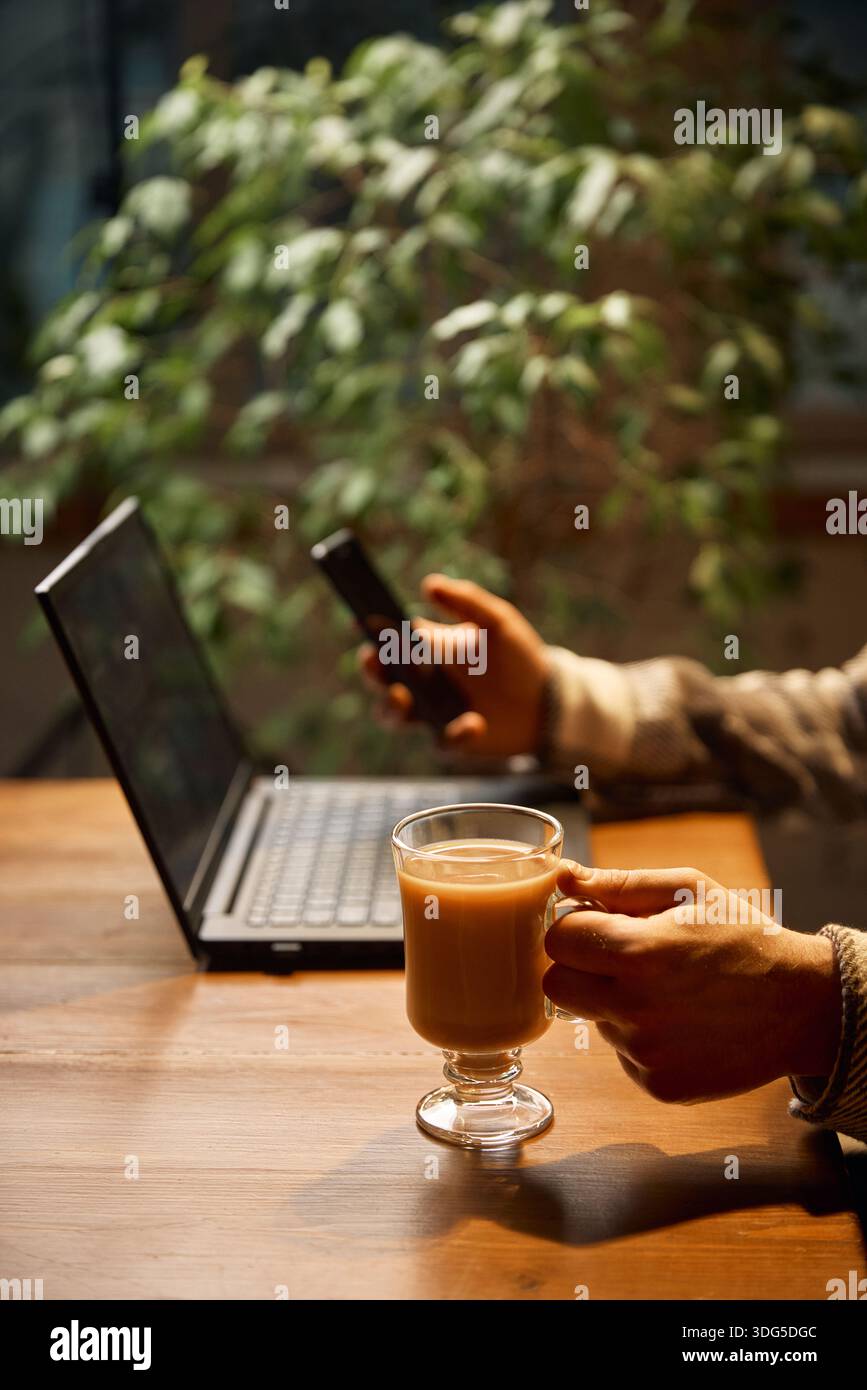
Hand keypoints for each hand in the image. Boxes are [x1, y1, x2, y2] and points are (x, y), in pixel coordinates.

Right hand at [358, 574, 550, 756]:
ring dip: (390, 708)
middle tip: (372, 662)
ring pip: (394, 716)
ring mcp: (433, 713)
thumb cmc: (519, 656)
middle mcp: (423, 682)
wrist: (549, 699)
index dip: (371, 633)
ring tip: (402, 698)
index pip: (389, 641)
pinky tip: (474, 723)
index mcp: (427, 650)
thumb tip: (428, 583)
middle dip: (371, 672)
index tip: (360, 620)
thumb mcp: (498, 621)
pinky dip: (453, 734)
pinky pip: (440, 741)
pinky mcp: (452, 739)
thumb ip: (466, 601)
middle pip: (381, 680)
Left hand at [544, 863, 842, 1103]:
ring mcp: (645, 1053)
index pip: (557, 940)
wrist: (801, 1005)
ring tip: (666, 992)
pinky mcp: (659, 1085)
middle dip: (579, 968)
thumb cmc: (742, 936)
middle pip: (557, 986)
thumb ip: (619, 884)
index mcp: (637, 951)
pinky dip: (640, 1039)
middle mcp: (635, 1008)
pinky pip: (623, 1056)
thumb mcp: (689, 891)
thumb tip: (562, 876)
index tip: (601, 927)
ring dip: (614, 1004)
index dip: (576, 928)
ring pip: (593, 1021)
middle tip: (620, 961)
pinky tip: (680, 1023)